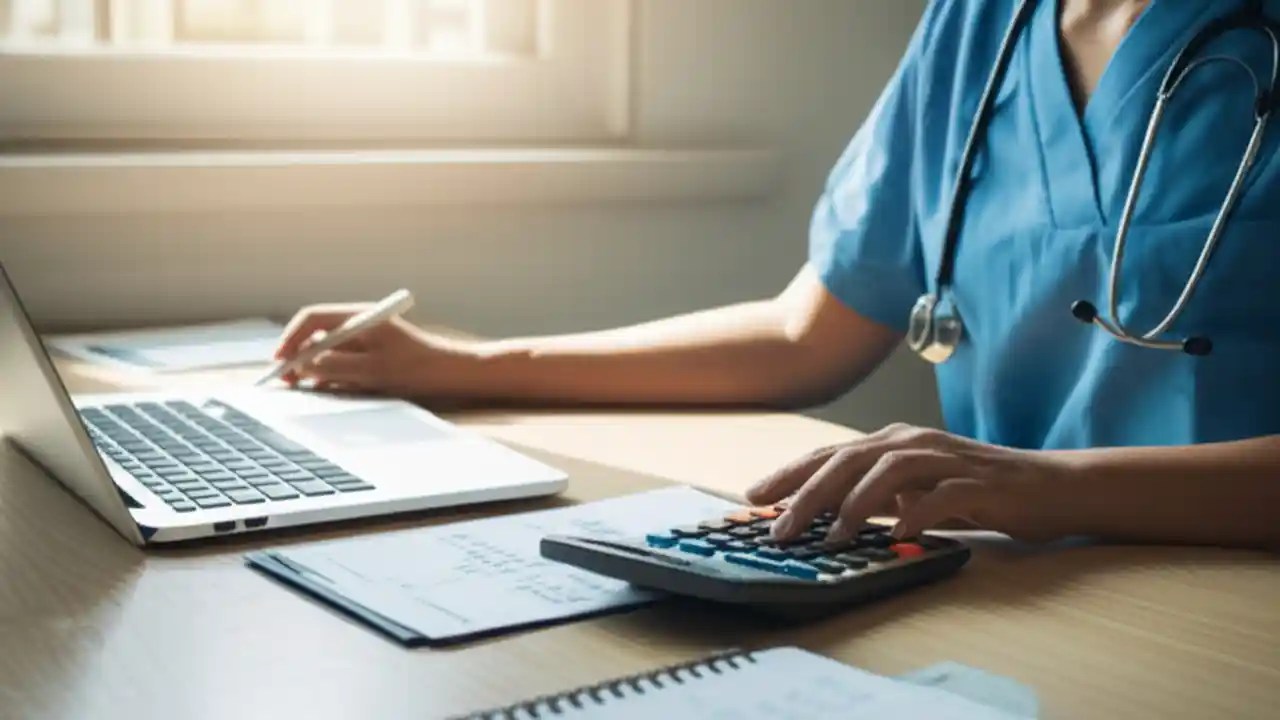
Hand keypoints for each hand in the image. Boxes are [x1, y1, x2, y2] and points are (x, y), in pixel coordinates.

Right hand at [274, 303, 480, 398]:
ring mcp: (364, 339)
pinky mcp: (370, 355)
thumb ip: (336, 366)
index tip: (280, 361)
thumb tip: (304, 364)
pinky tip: (321, 386)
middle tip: (285, 380)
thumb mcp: (373, 370)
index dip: (292, 338)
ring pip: (327, 350)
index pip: (314, 318)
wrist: (450, 373)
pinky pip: (341, 361)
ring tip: (299, 385)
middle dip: (298, 354)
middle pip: (317, 334)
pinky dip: (328, 372)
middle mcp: (359, 324)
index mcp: (359, 317)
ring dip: (312, 366)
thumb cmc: (417, 368)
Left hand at [745, 423, 1078, 542]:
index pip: (831, 455)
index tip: (753, 498)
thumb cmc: (976, 491)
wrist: (1050, 486)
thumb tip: (823, 517)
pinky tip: (899, 536)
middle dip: (807, 492)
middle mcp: (914, 443)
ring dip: (854, 504)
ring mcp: (947, 460)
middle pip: (849, 460)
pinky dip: (917, 513)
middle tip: (778, 527)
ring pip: (887, 471)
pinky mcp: (979, 483)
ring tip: (830, 537)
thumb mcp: (914, 492)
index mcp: (894, 443)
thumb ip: (875, 498)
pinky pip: (942, 495)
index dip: (790, 474)